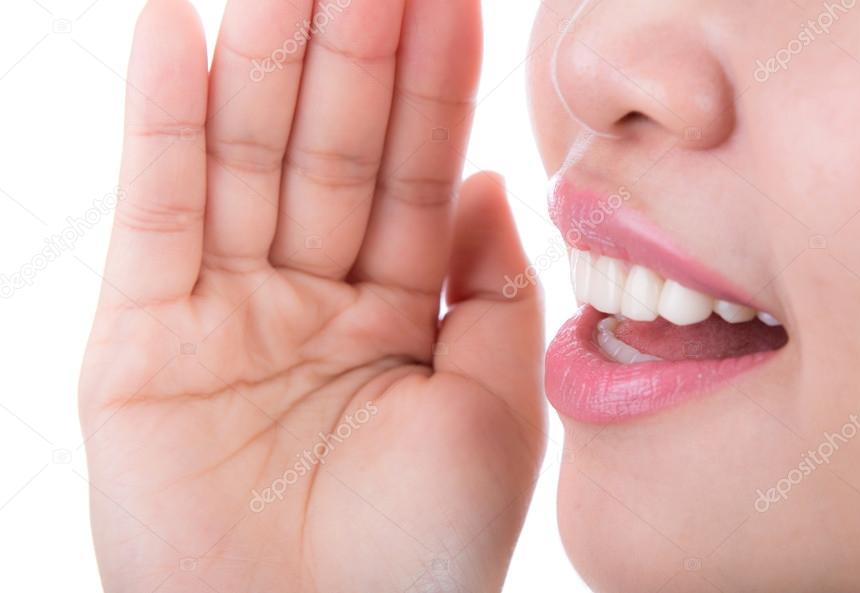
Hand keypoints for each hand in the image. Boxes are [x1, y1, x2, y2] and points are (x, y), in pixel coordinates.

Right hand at [79, 1, 544, 590]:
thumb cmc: (421, 552)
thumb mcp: (491, 406)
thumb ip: (489, 288)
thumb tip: (485, 181)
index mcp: (397, 314)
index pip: (418, 172)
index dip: (433, 82)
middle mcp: (310, 298)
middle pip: (333, 146)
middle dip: (353, 47)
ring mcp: (226, 309)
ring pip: (247, 158)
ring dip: (265, 58)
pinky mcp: (141, 337)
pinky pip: (154, 209)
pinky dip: (162, 119)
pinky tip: (176, 28)